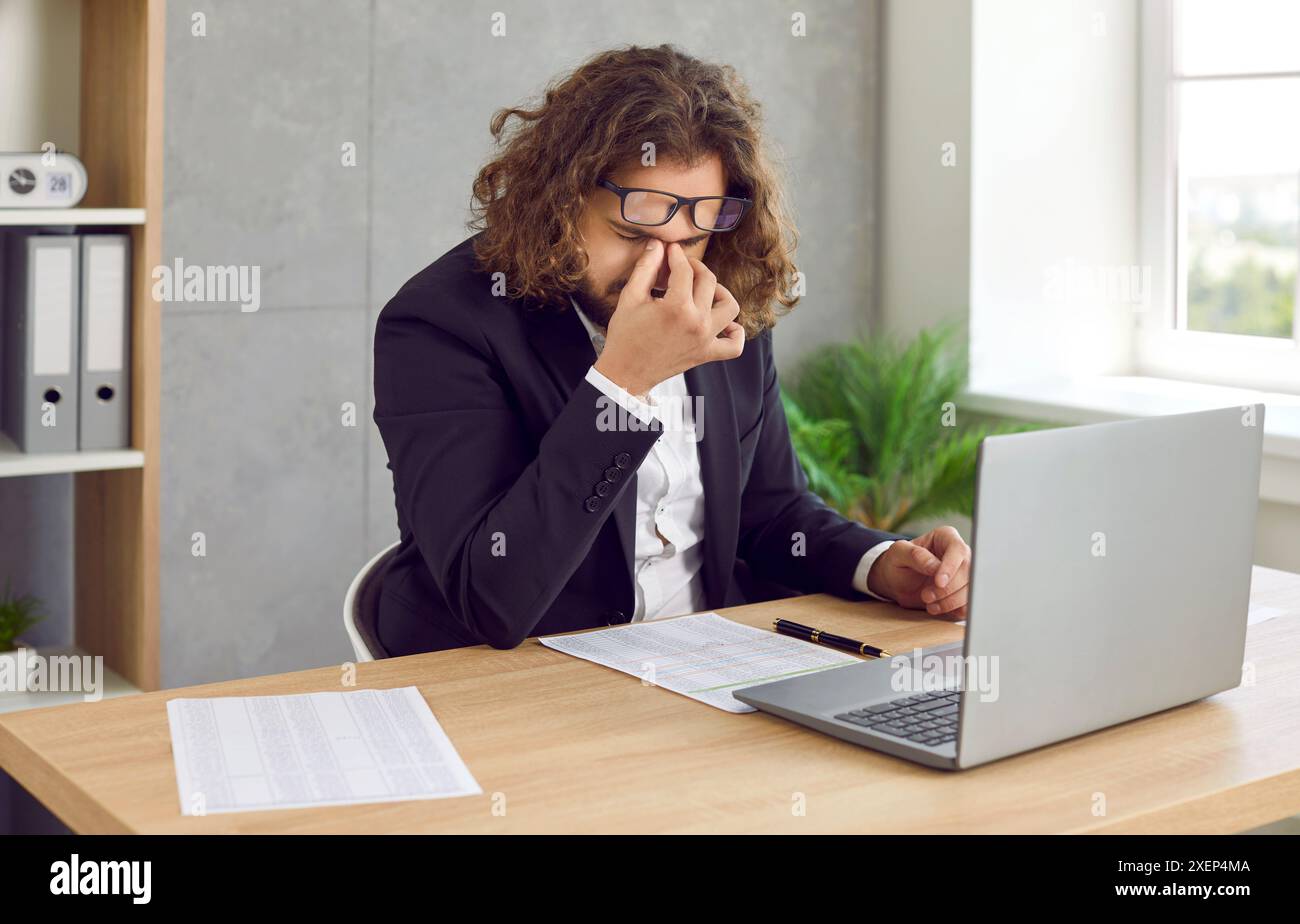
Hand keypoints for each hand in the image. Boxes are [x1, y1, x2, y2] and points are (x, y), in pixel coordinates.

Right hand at [594, 239, 744, 394]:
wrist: (626, 372)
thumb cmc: (625, 336)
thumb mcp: (630, 298)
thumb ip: (646, 268)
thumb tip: (658, 245)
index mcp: (677, 307)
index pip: (684, 270)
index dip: (675, 255)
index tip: (669, 251)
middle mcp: (697, 323)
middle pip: (708, 281)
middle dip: (694, 267)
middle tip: (680, 268)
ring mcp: (705, 340)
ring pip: (730, 307)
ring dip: (720, 293)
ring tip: (704, 291)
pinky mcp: (706, 354)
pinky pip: (734, 345)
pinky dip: (735, 333)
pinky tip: (723, 323)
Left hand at [866, 525, 970, 619]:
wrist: (897, 582)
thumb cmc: (898, 562)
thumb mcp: (898, 553)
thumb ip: (915, 555)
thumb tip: (935, 565)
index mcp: (946, 537)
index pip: (958, 550)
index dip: (950, 568)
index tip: (938, 582)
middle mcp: (960, 554)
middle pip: (969, 572)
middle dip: (948, 589)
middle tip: (926, 596)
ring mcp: (965, 574)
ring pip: (971, 590)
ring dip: (950, 601)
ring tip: (929, 605)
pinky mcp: (964, 592)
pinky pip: (969, 604)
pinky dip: (954, 610)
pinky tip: (937, 609)